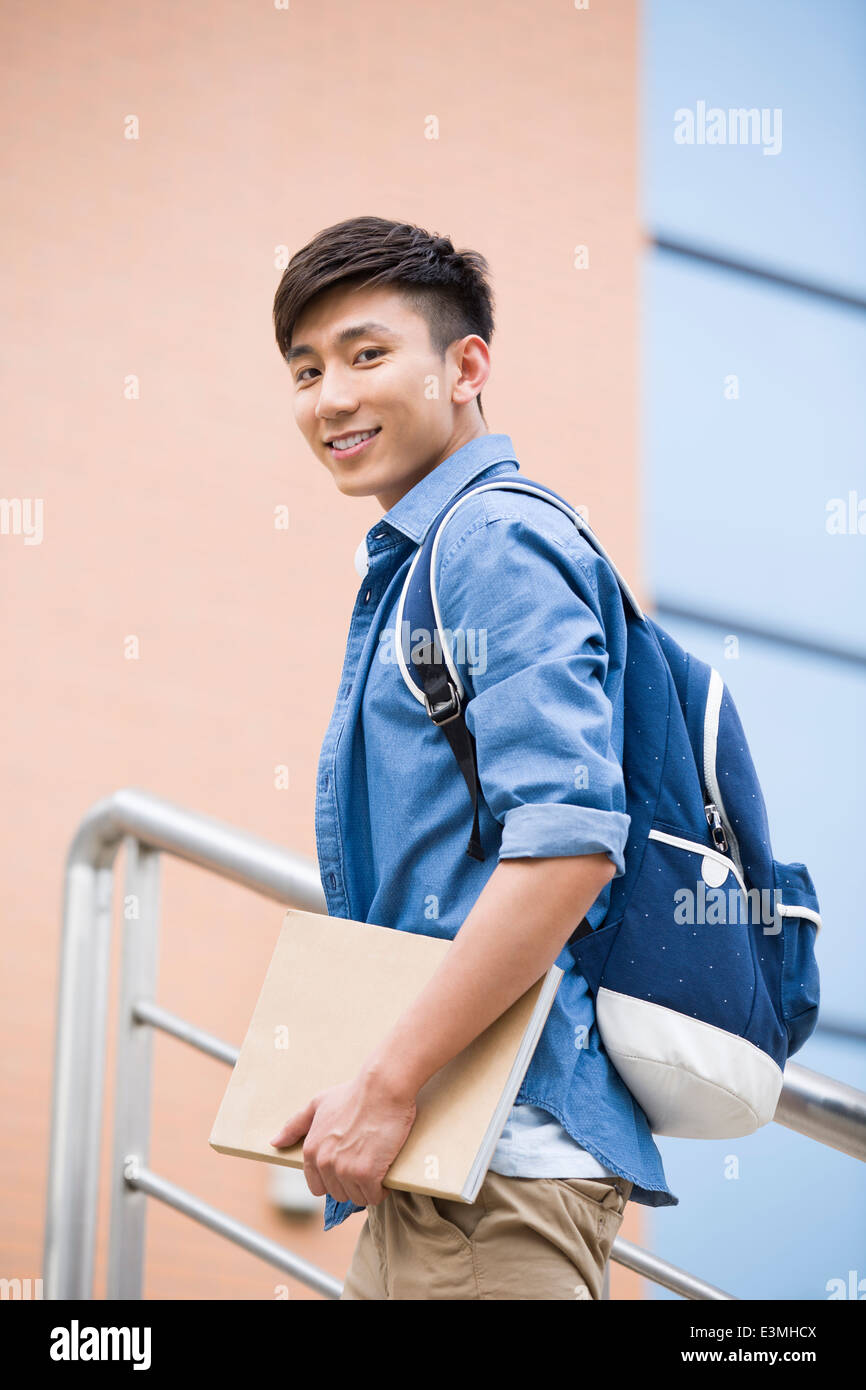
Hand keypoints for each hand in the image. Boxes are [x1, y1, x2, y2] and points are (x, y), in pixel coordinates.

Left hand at [269, 1065, 416, 1207]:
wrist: (382, 1088)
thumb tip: (275, 1142)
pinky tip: (385, 1168)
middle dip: (353, 1182)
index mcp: (311, 1150)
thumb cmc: (353, 1095)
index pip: (317, 1187)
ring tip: (377, 1161)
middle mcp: (324, 1163)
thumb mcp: (319, 1104)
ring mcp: (345, 1169)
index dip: (335, 1178)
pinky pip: (374, 1196)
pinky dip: (382, 1187)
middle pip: (339, 1193)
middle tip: (366, 1158)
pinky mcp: (366, 1174)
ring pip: (357, 1197)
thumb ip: (295, 1125)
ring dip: (369, 1186)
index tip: (348, 1163)